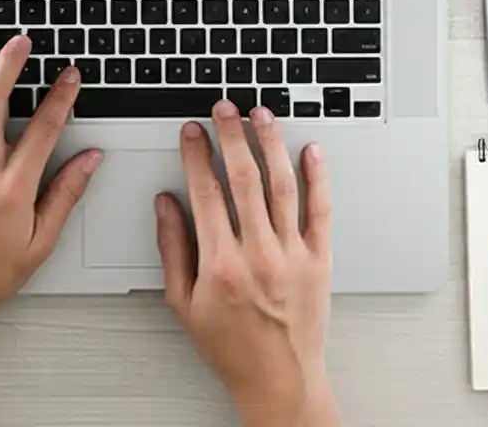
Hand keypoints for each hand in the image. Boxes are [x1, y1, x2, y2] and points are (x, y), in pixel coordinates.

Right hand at [155, 101, 338, 426]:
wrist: (278, 376)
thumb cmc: (230, 345)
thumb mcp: (183, 302)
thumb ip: (173, 248)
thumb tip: (166, 203)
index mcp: (221, 264)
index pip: (206, 192)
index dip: (196, 155)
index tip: (191, 132)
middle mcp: (259, 254)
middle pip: (244, 179)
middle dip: (231, 136)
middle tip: (224, 110)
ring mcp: (293, 254)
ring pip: (282, 185)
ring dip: (270, 144)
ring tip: (261, 116)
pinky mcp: (320, 258)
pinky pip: (320, 209)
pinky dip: (317, 177)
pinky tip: (311, 151)